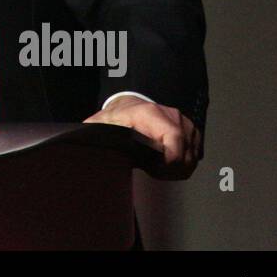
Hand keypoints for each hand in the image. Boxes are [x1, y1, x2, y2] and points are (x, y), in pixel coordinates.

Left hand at [83, 95, 201, 179]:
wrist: (131, 106)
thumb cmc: (117, 118)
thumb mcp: (102, 124)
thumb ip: (93, 132)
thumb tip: (82, 142)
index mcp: (151, 114)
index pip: (173, 139)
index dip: (168, 162)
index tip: (154, 169)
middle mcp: (172, 116)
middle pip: (185, 154)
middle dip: (169, 169)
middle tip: (151, 169)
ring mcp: (184, 124)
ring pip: (191, 158)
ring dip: (175, 168)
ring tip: (156, 165)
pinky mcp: (191, 132)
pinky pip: (194, 156)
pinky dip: (182, 164)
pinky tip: (165, 162)